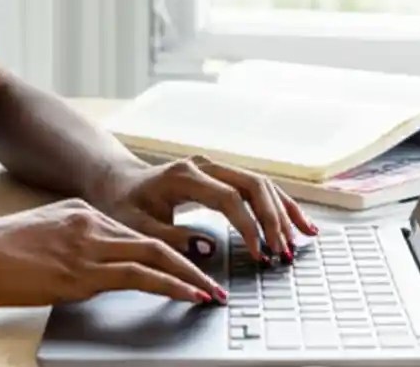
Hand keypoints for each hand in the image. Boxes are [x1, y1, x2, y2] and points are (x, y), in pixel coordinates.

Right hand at [0, 198, 227, 306]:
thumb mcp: (35, 239)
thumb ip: (65, 245)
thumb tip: (83, 267)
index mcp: (78, 211)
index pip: (133, 230)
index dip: (167, 248)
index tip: (191, 262)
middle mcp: (89, 222)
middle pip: (154, 238)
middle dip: (192, 260)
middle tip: (218, 278)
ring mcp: (86, 245)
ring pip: (155, 255)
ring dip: (192, 276)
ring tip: (215, 293)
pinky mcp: (80, 272)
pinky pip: (139, 277)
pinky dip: (172, 285)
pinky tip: (191, 295)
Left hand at [88, 155, 318, 263]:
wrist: (116, 182)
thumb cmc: (124, 205)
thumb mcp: (138, 227)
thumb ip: (172, 239)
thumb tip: (210, 249)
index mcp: (184, 176)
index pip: (229, 198)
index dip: (249, 227)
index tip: (259, 254)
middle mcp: (204, 165)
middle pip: (253, 186)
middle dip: (274, 220)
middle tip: (284, 251)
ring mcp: (215, 167)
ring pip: (261, 184)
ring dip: (283, 211)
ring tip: (302, 239)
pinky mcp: (221, 175)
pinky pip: (257, 187)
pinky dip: (278, 205)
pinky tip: (296, 223)